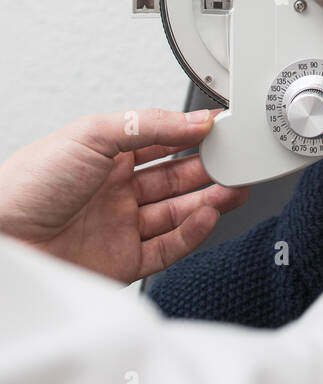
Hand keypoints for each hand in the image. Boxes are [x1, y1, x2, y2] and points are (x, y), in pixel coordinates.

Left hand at [0, 108, 247, 283]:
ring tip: (234, 188)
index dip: (194, 134)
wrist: (3, 240)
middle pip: (177, 177)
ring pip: (178, 212)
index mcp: (107, 155)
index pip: (163, 140)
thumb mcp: (92, 134)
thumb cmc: (27, 185)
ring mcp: (121, 227)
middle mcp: (116, 190)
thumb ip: (148, 125)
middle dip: (210, 168)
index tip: (224, 128)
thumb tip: (194, 122)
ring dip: (209, 199)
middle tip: (238, 160)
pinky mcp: (123, 262)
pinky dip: (192, 232)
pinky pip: (168, 247)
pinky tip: (208, 215)